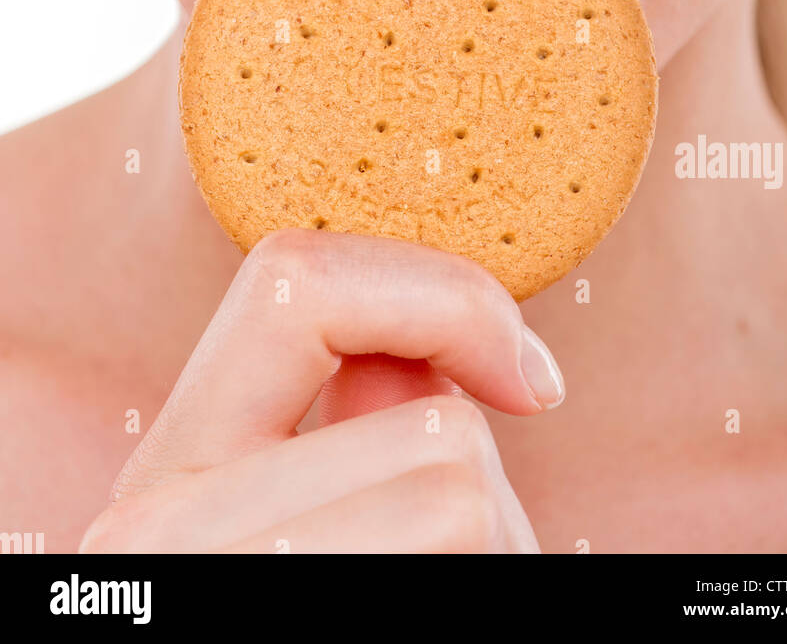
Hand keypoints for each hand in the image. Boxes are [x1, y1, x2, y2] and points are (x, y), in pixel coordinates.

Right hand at [79, 229, 563, 552]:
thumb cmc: (374, 595)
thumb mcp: (350, 516)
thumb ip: (363, 422)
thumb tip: (417, 349)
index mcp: (175, 467)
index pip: (295, 280)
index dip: (441, 295)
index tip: (528, 378)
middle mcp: (154, 522)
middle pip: (425, 419)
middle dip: (477, 472)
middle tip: (464, 544)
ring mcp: (204, 580)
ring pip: (458, 482)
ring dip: (496, 545)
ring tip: (439, 581)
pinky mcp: (268, 616)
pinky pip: (465, 537)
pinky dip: (497, 571)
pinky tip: (435, 600)